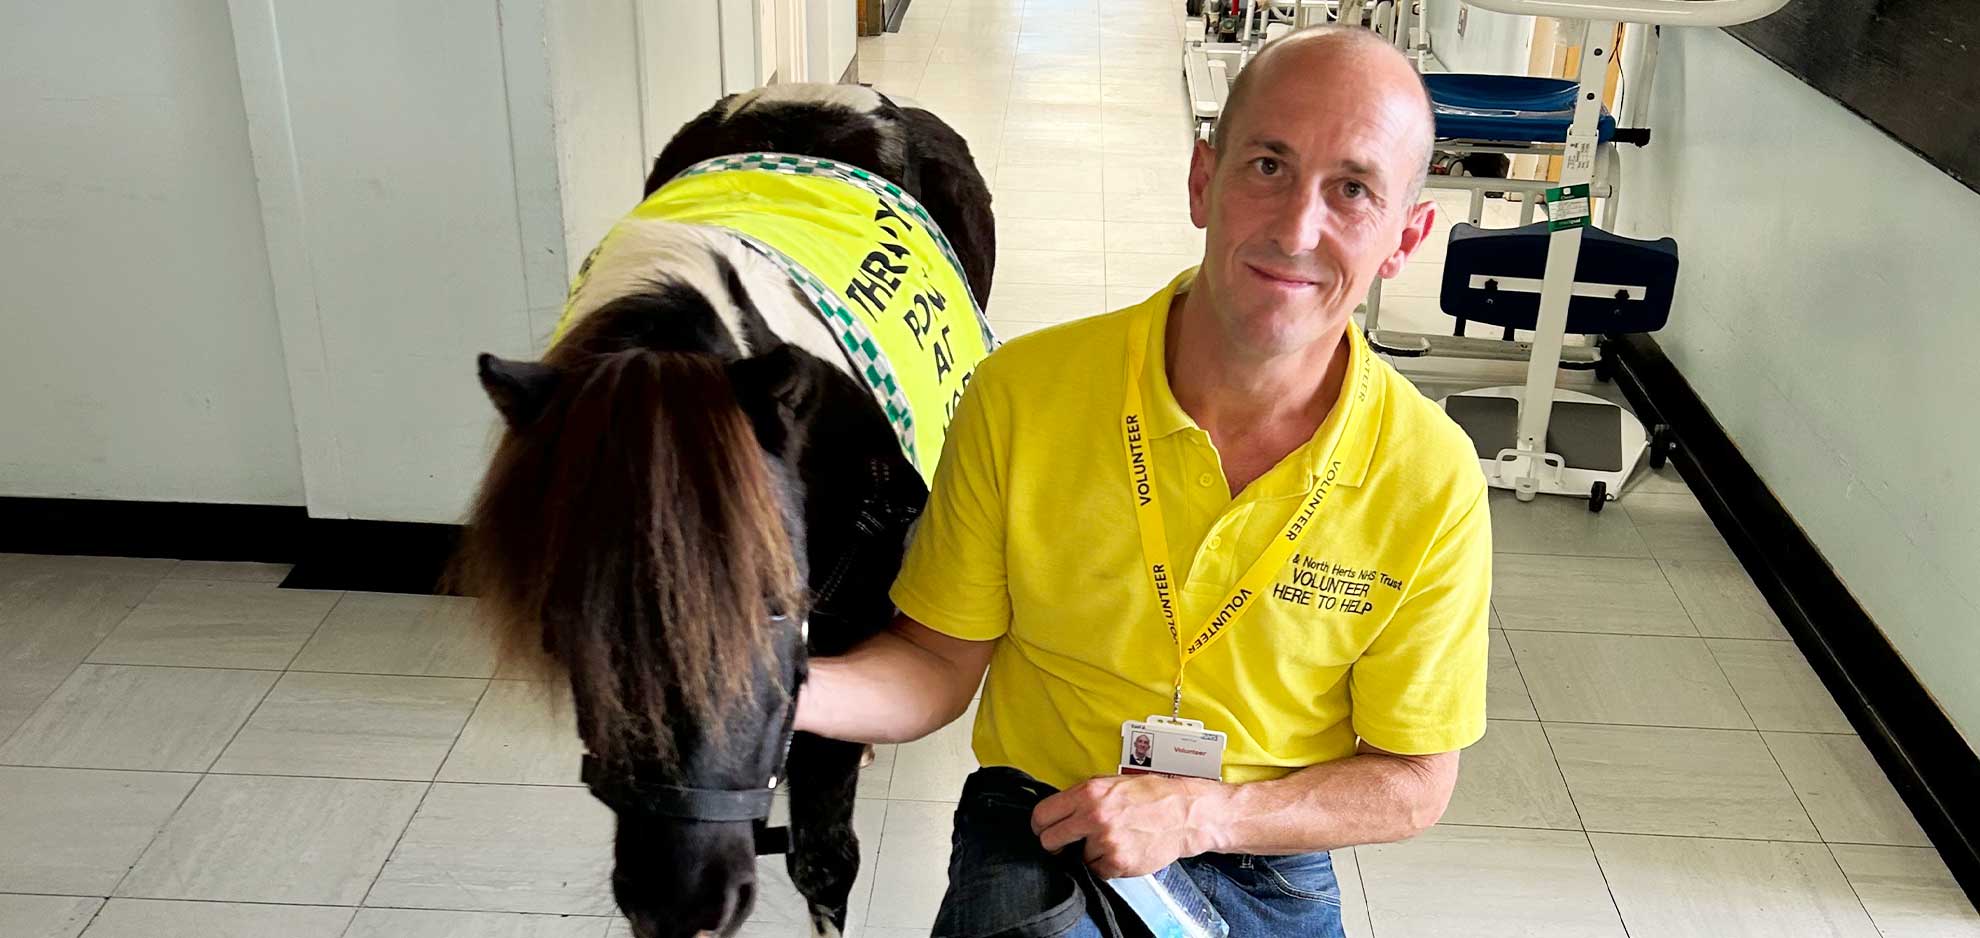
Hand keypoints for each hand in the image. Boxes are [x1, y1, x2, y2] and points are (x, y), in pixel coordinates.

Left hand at [1030, 774, 1226, 878]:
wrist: (1184, 813)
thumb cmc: (1152, 795)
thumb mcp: (1111, 783)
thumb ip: (1083, 797)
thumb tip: (1058, 811)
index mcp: (1088, 794)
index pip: (1042, 815)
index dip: (1041, 825)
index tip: (1044, 830)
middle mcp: (1093, 817)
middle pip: (1050, 840)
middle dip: (1057, 843)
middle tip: (1069, 842)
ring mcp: (1105, 842)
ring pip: (1077, 858)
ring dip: (1090, 853)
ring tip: (1113, 839)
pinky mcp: (1118, 862)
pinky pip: (1098, 870)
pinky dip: (1107, 864)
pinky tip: (1123, 849)